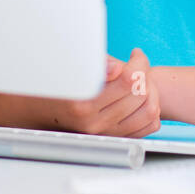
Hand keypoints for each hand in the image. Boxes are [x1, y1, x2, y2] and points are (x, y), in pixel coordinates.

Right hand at [0, 49, 161, 137]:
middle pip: (141, 93)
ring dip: (152, 90)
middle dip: (145, 72)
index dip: (138, 61)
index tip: (134, 54)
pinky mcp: (115, 138)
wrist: (42, 111)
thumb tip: (118, 69)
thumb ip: (97, 67)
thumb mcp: (73, 68)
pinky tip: (141, 95)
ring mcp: (106, 134)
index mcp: (83, 104)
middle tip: (138, 63)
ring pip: (149, 110)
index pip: (128, 79)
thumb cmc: (59, 84)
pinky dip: (152, 108)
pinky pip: (149, 125)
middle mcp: (94, 123)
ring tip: (142, 78)